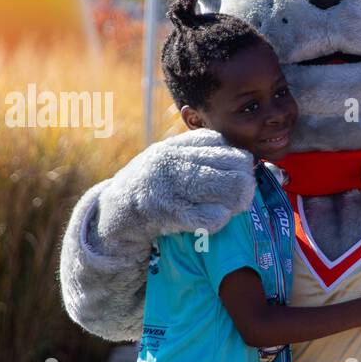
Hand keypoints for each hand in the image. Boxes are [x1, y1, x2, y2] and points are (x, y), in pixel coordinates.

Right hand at [96, 129, 255, 249]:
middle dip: (244, 182)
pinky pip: (211, 216)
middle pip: (232, 165)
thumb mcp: (168, 161)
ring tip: (234, 208)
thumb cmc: (151, 188)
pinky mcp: (169, 212)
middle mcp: (174, 161)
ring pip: (227, 187)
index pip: (220, 142)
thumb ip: (198, 155)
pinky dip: (219, 219)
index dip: (237, 158)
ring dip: (237, 201)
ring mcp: (171, 186)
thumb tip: (245, 161)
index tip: (240, 172)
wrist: (115, 215)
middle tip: (244, 195)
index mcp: (175, 146)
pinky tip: (217, 219)